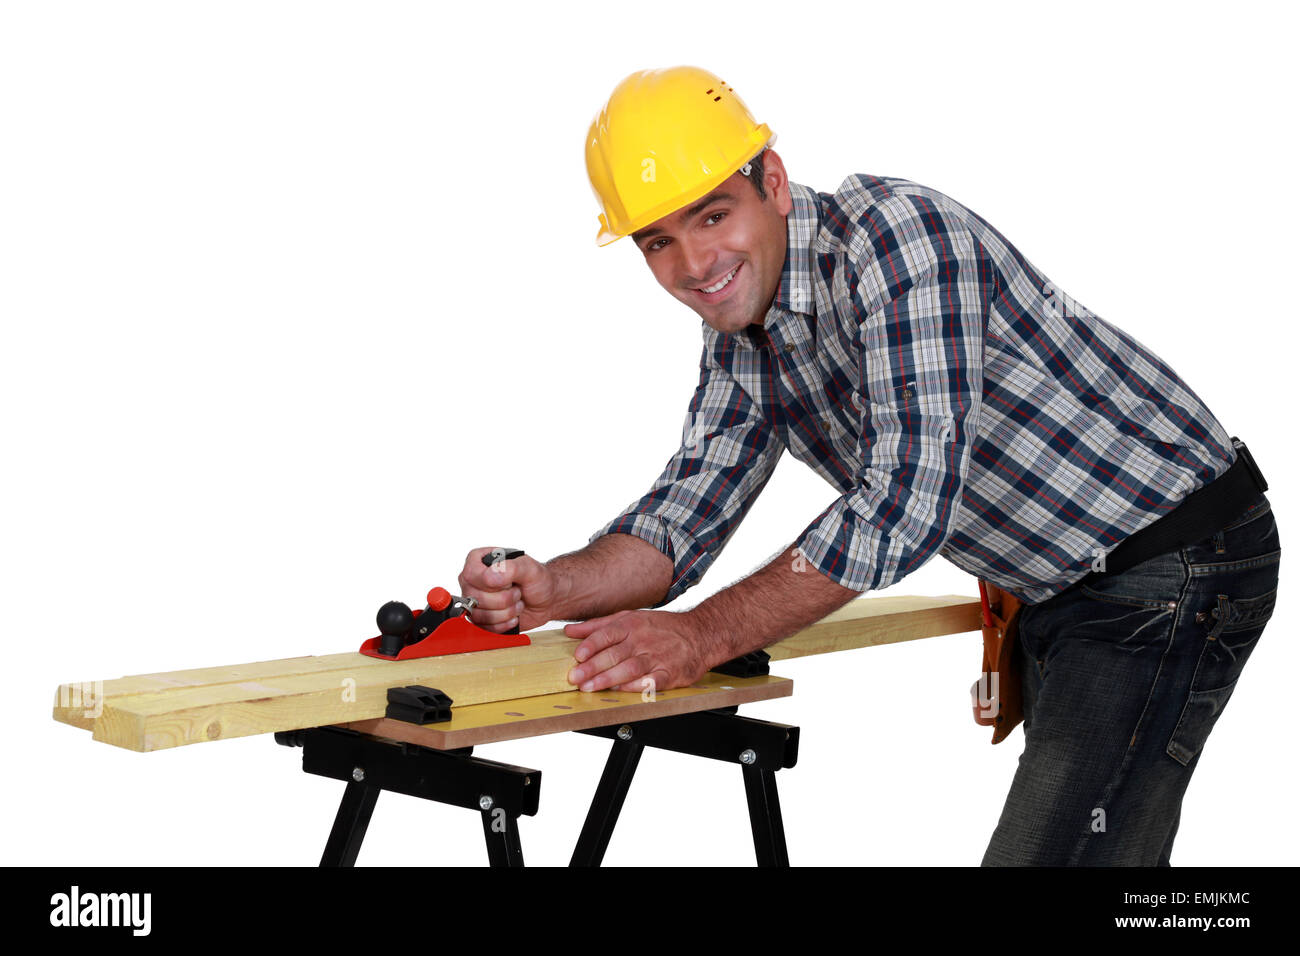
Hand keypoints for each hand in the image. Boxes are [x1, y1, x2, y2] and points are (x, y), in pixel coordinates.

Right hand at [457, 547, 560, 632]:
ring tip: (516, 603)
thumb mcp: (529, 568)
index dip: (493, 583)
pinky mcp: (481, 619)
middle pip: (476, 598)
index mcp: (478, 560)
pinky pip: (484, 628)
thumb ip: (510, 568)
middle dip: (504, 599)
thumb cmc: (537, 580)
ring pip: (479, 615)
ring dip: (506, 612)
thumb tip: (490, 577)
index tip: (510, 582)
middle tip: (517, 592)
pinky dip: (504, 624)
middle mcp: (472, 581)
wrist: (546, 600)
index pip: (472, 575)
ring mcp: (475, 601)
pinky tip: (513, 616)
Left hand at [563, 609, 711, 693]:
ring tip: (590, 687)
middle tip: (575, 677)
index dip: (590, 645)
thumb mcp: (630, 617)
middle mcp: (643, 640)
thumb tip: (570, 630)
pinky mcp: (669, 673)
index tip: (576, 656)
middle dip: (592, 667)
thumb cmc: (662, 627)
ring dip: (608, 679)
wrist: (700, 634)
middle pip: (614, 654)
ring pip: (629, 668)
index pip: (606, 634)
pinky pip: (651, 681)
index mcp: (631, 625)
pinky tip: (622, 690)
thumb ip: (598, 626)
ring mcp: (656, 657)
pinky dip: (636, 686)